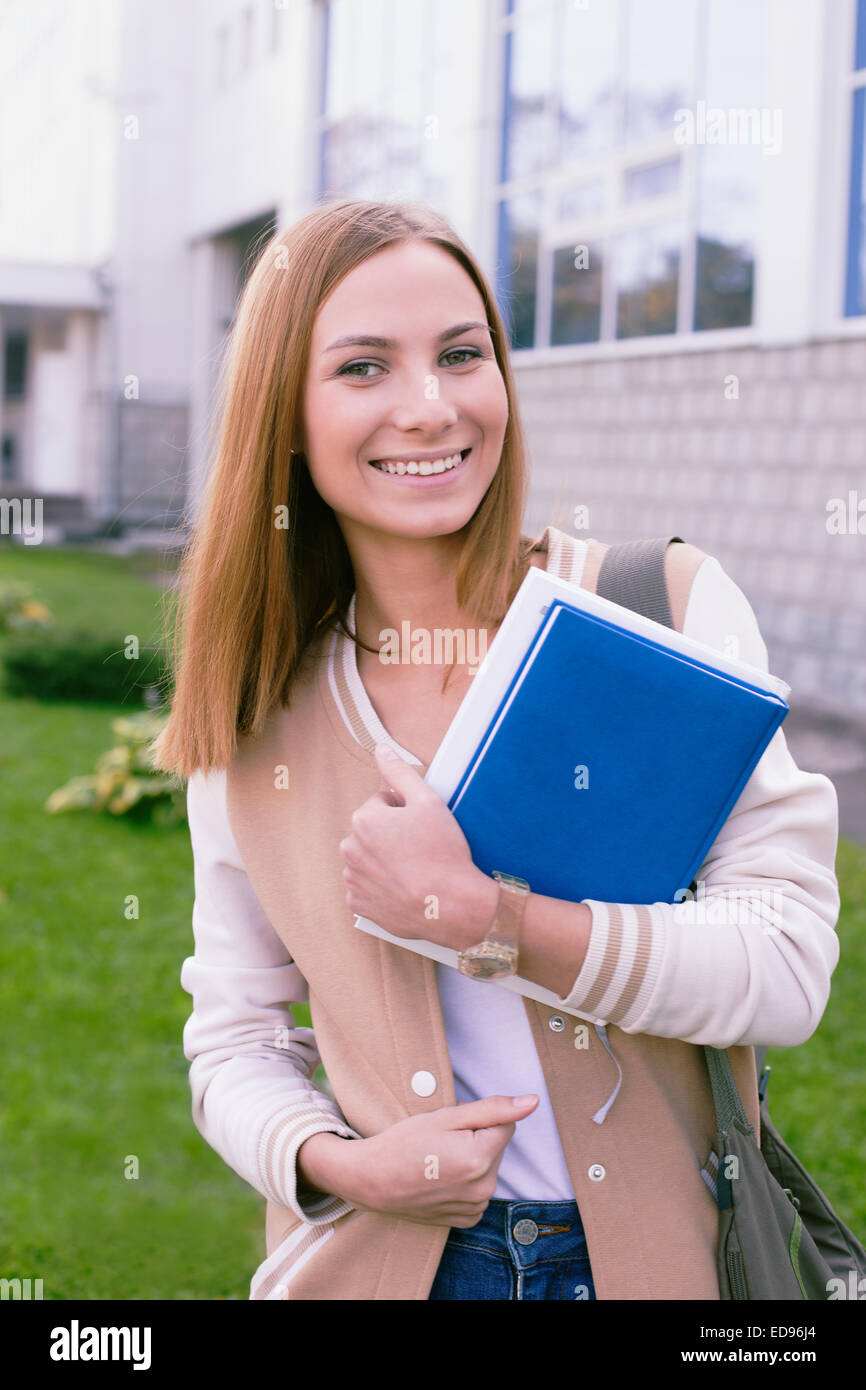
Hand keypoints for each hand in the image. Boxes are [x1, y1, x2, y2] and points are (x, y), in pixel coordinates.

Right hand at [304, 1095, 539, 1227]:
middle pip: (497, 1148)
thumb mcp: (446, 1116)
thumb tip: (533, 1102)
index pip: (505, 1125)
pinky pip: (479, 1191)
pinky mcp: (466, 1219)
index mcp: (481, 1158)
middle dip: (477, 1139)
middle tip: (442, 1141)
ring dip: (472, 1160)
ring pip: (488, 1168)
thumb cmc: (404, 1142)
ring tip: (437, 1160)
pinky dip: (466, 1181)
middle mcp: (483, 1188)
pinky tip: (441, 1178)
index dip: (479, 1119)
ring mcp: (475, 1207)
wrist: (371, 1180)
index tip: (453, 1126)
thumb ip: (494, 1109)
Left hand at [339, 744, 496, 950]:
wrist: (451, 905)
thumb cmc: (443, 852)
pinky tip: (404, 888)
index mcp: (363, 820)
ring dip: (385, 861)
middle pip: (373, 832)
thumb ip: (400, 772)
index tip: (422, 828)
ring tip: (414, 870)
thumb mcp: (428, 801)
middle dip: (391, 836)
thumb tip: (381, 749)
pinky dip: (381, 887)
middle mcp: (350, 849)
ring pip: (369, 859)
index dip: (406, 812)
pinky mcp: (360, 905)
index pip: (382, 804)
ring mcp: (353, 880)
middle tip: (420, 849)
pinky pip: (368, 888)